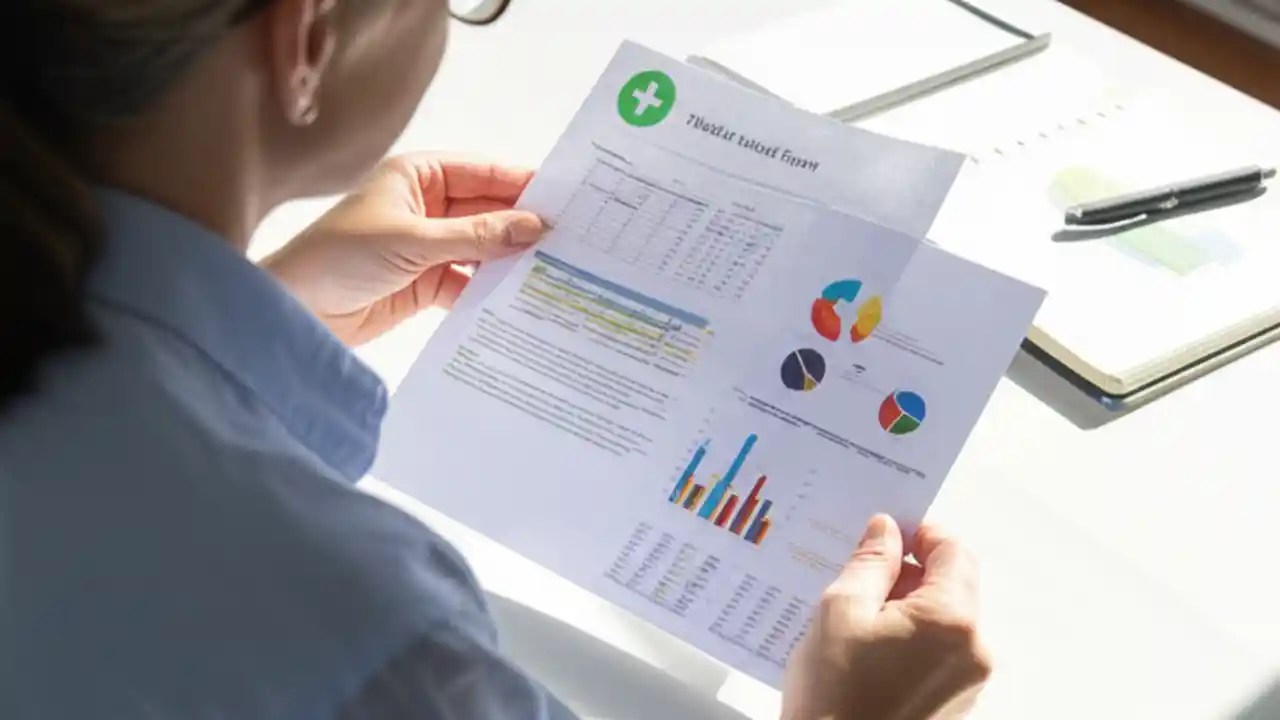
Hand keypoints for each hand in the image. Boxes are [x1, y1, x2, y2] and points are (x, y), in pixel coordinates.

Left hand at [264, 154, 544, 345]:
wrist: (293, 312)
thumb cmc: (340, 255)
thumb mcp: (414, 240)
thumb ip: (477, 235)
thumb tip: (536, 227)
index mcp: (420, 176)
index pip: (485, 174)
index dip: (526, 185)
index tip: (569, 201)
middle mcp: (429, 207)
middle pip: (490, 213)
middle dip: (525, 228)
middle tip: (575, 243)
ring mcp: (430, 248)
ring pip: (485, 251)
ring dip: (512, 263)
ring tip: (558, 274)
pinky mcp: (427, 286)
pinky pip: (471, 285)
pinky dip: (492, 294)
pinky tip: (522, 303)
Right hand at [782, 515, 990, 719]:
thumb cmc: (835, 698)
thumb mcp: (840, 612)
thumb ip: (869, 563)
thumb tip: (885, 530)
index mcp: (952, 619)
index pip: (954, 548)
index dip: (919, 532)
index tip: (883, 532)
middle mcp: (974, 649)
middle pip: (953, 583)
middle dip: (908, 571)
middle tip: (857, 574)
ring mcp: (968, 681)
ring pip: (944, 617)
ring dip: (905, 605)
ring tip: (854, 616)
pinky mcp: (955, 703)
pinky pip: (938, 650)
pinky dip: (909, 637)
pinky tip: (866, 648)